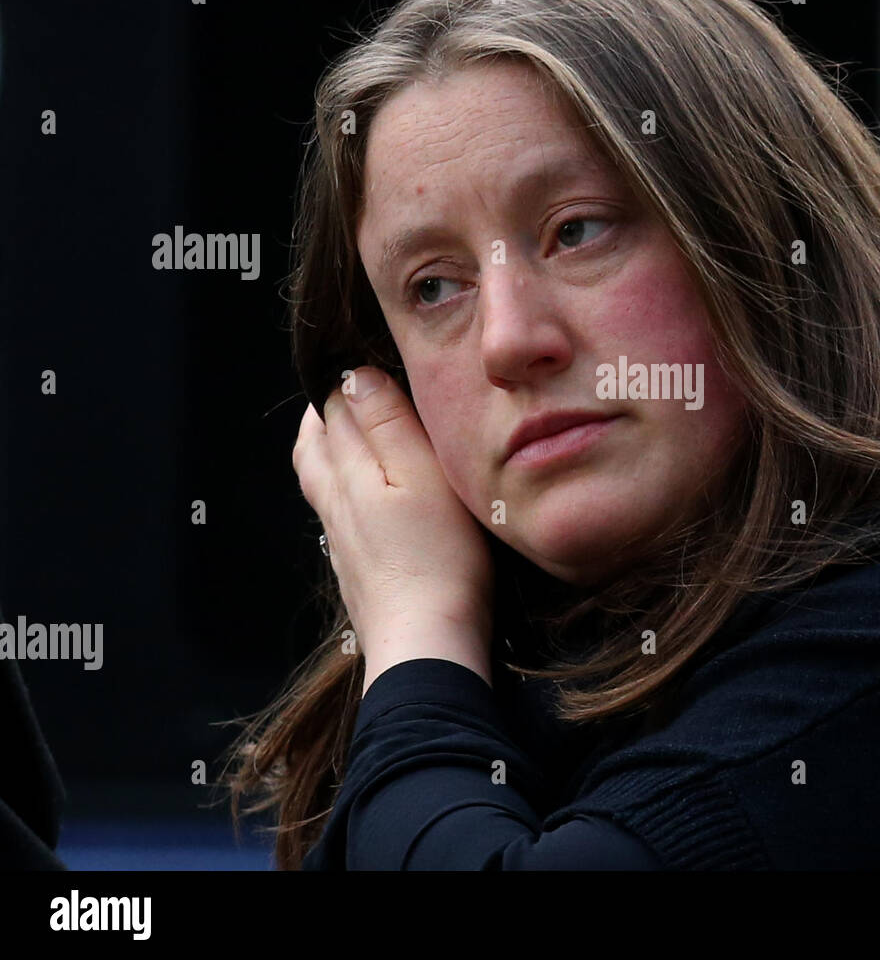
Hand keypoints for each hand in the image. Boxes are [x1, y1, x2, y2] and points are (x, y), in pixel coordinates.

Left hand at [292, 366, 493, 692]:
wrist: (426, 644)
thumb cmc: (436, 558)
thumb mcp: (420, 474)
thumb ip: (386, 422)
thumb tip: (353, 376)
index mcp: (344, 471)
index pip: (331, 407)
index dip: (349, 380)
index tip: (374, 362)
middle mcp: (333, 502)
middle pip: (315, 442)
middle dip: (331, 410)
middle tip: (359, 388)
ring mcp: (342, 539)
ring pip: (324, 479)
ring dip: (335, 448)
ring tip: (360, 433)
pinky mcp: (358, 568)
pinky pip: (342, 513)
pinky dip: (351, 488)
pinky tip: (378, 497)